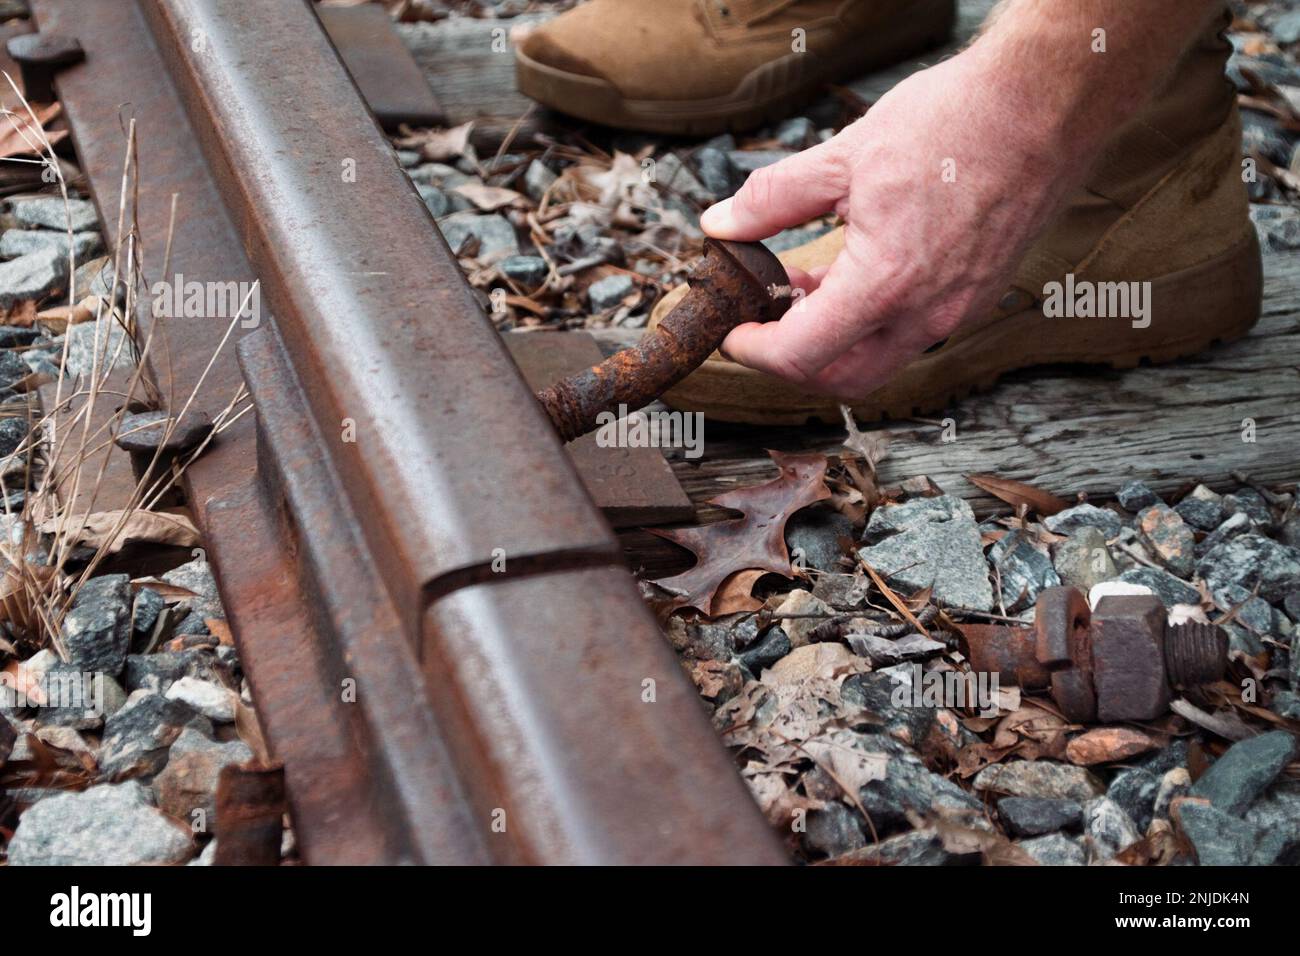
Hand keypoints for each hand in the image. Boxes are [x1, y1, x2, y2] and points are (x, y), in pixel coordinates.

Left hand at [700, 47, 1082, 398]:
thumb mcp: (843, 156)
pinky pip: (910, 333)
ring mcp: (957, 311)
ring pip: (878, 360)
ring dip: (833, 342)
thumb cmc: (955, 124)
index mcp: (886, 284)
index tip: (733, 330)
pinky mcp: (974, 298)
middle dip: (792, 362)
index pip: (800, 356)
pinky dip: (870, 321)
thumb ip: (772, 200)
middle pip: (841, 379)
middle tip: (763, 324)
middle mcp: (926, 314)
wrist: (1043, 106)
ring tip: (804, 289)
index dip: (753, 351)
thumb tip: (722, 225)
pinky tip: (852, 274)